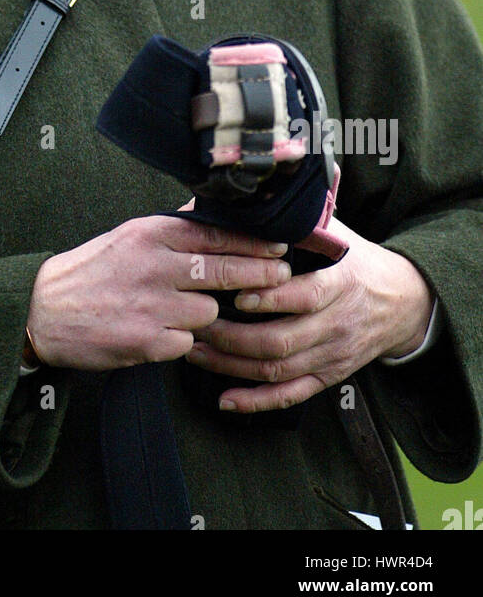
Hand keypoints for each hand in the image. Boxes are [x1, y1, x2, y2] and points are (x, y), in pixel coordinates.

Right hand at [26, 208, 291, 370]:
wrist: (44, 310)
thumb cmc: (92, 271)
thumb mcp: (130, 235)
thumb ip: (173, 228)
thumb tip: (210, 210)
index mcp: (151, 235)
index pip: (215, 235)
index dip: (252, 243)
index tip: (279, 247)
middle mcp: (154, 266)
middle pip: (223, 270)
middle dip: (259, 274)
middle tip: (280, 276)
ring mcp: (151, 306)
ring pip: (209, 311)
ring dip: (206, 314)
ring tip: (185, 310)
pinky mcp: (147, 342)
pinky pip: (187, 341)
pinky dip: (181, 340)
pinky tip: (163, 332)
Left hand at [184, 215, 435, 412]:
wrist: (401, 301)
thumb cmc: (354, 259)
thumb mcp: (335, 232)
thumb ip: (298, 218)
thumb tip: (250, 195)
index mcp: (338, 285)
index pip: (304, 297)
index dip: (270, 299)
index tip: (236, 294)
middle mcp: (335, 325)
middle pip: (282, 341)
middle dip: (234, 337)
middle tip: (197, 324)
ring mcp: (330, 355)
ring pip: (278, 370)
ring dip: (232, 365)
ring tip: (195, 350)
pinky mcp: (326, 376)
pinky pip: (290, 395)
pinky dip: (257, 401)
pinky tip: (226, 398)